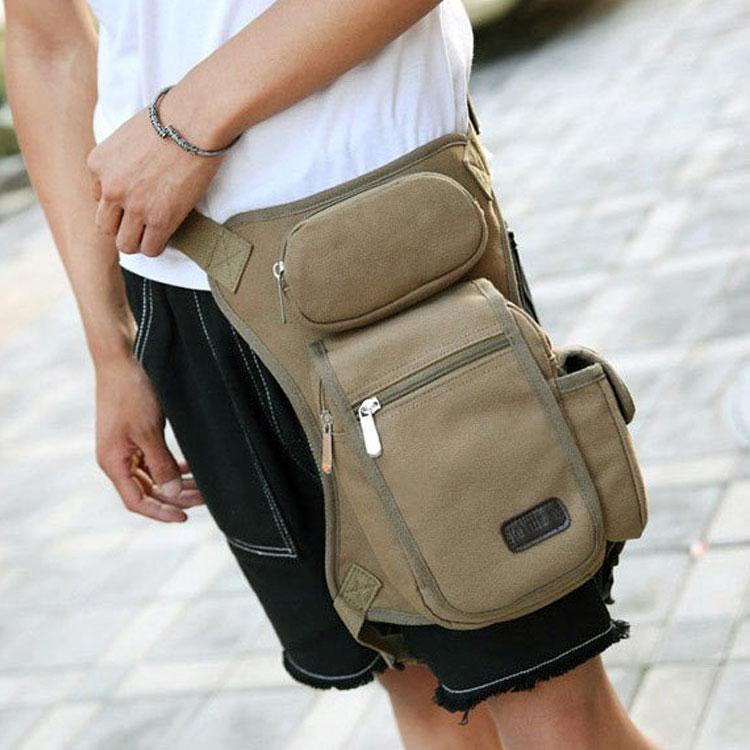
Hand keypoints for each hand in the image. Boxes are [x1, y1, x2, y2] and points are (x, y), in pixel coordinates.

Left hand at [86, 88, 222, 256]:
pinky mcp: (160, 219)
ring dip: (138, 241)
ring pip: (125, 244)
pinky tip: (167, 235)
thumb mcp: (127, 135)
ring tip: (154, 233)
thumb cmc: (170, 120)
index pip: (98, 198)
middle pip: (106, 227)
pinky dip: (157, 246)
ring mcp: (135, 206)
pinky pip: (150, 249)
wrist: (194, 122)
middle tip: (142, 223)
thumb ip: (121, 159)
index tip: (136, 201)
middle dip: (123, 227)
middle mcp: (111, 188)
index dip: (119, 203)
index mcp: (98, 164)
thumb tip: (133, 175)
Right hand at [95, 356, 203, 521]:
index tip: (184, 518)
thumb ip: (160, 464)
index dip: (160, 513)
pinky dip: (171, 466)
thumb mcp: (149, 430)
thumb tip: (171, 495)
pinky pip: (153, 461)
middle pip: (147, 490)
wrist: (122, 359)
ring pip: (153, 476)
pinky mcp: (134, 437)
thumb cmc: (131, 392)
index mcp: (113, 462)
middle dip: (175, 497)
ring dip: (176, 482)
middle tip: (206, 498)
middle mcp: (117, 460)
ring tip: (203, 485)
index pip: (136, 500)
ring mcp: (125, 448)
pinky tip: (190, 467)